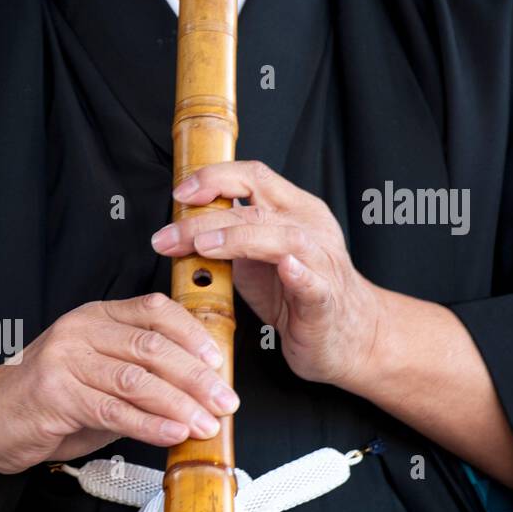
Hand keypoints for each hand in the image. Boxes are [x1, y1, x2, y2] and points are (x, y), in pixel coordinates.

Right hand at [0, 294, 241, 473]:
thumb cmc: (45, 401)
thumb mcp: (97, 378)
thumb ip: (140, 379)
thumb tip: (197, 394)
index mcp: (95, 317)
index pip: (154, 311)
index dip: (193, 335)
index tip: (220, 362)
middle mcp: (80, 330)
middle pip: (152, 346)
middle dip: (197, 376)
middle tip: (225, 401)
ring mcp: (65, 359)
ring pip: (137, 378)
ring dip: (180, 403)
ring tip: (206, 423)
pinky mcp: (55, 394)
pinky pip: (113, 408)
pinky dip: (150, 423)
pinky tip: (173, 433)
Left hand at [151, 161, 384, 388]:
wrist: (347, 335)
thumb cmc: (295, 296)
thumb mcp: (255, 258)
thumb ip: (226, 236)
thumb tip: (179, 226)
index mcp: (292, 210)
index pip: (253, 176)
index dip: (214, 178)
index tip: (179, 196)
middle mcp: (308, 228)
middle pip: (255, 207)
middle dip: (203, 219)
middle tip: (165, 238)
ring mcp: (320, 262)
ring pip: (281, 237)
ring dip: (238, 238)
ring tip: (204, 246)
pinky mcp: (325, 299)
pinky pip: (313, 281)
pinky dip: (298, 273)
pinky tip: (285, 268)